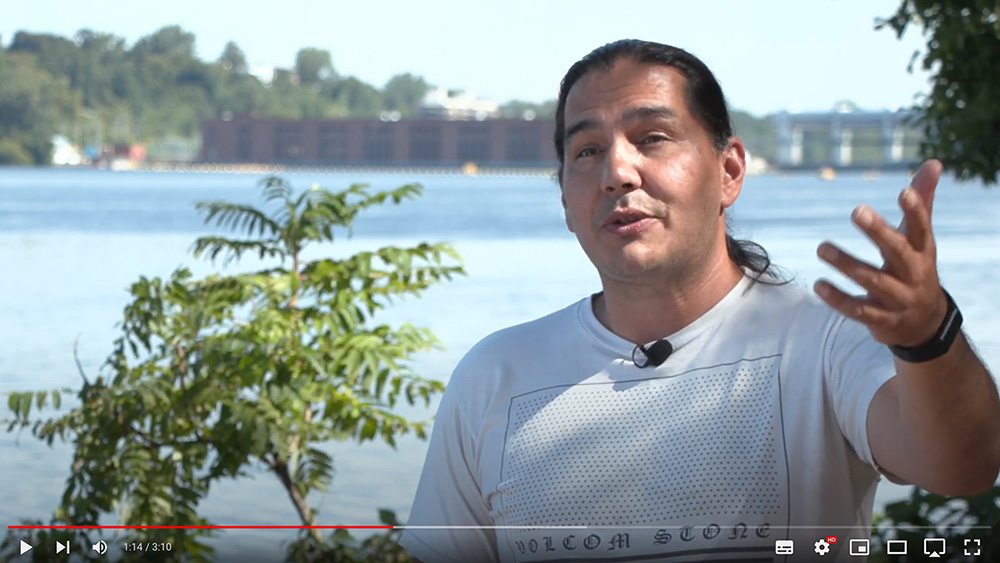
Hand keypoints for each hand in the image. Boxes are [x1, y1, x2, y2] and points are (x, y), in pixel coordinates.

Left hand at [814, 159, 948, 346]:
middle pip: (897, 251)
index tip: (903, 192)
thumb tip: (933, 161)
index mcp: (922, 250)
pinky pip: (858, 310)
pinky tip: (818, 284)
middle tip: (857, 210)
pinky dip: (837, 298)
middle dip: (878, 232)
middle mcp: (913, 274)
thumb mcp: (920, 239)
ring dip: (846, 263)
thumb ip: (922, 202)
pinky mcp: (882, 320)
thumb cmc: (915, 269)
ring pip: (872, 280)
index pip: (922, 228)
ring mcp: (898, 299)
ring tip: (821, 247)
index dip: (916, 210)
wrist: (924, 325)